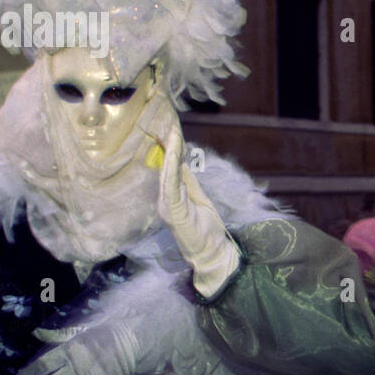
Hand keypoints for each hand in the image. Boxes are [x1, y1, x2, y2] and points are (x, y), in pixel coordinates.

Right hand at [157, 127, 240, 296]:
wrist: (210, 253)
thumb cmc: (205, 229)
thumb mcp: (198, 199)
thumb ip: (188, 182)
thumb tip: (182, 162)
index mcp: (171, 196)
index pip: (168, 167)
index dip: (169, 147)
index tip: (169, 126)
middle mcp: (165, 199)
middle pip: (164, 166)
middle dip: (166, 144)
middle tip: (167, 121)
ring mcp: (167, 206)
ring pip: (167, 173)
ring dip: (170, 152)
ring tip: (172, 132)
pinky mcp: (173, 212)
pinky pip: (172, 186)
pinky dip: (172, 169)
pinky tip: (174, 155)